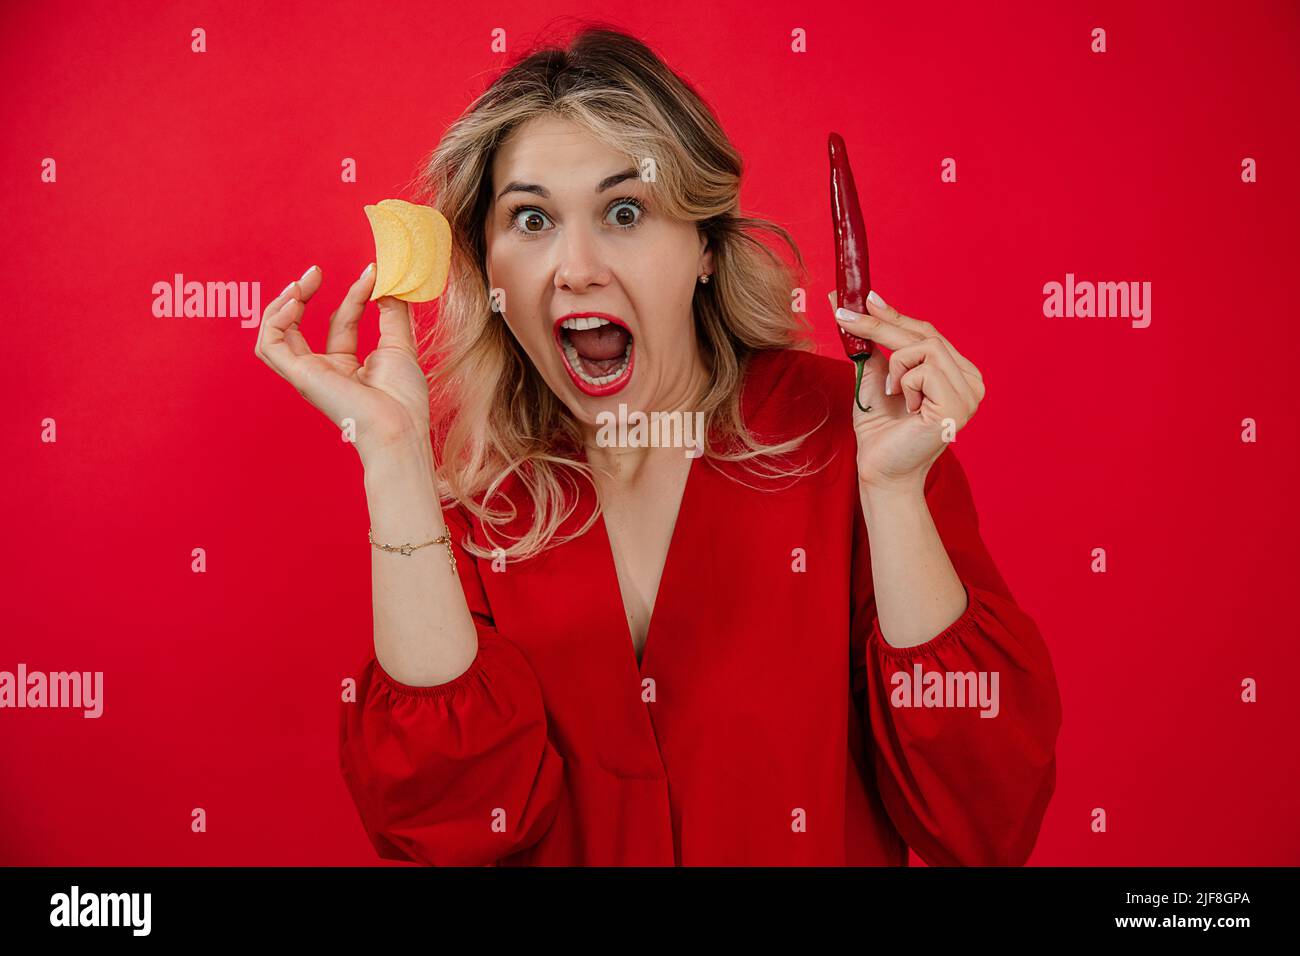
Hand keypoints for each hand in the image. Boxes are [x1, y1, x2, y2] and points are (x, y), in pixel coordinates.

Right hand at [254, 264, 431, 462]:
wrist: (399, 425)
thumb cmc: (403, 398)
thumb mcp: (400, 344)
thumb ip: (392, 313)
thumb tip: (387, 284)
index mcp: (347, 366)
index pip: (340, 321)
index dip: (354, 294)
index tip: (372, 272)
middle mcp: (323, 370)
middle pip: (300, 325)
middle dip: (305, 293)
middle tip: (316, 270)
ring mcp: (309, 374)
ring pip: (275, 334)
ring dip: (282, 304)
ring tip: (300, 284)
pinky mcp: (299, 376)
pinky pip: (271, 345)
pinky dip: (275, 320)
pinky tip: (294, 302)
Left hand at [830, 290, 984, 491]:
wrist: (880, 470)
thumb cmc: (881, 431)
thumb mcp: (878, 378)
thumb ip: (876, 347)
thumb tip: (853, 307)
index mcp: (956, 373)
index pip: (927, 333)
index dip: (896, 314)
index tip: (865, 297)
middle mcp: (971, 381)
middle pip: (926, 334)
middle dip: (881, 323)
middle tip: (845, 315)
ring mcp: (970, 393)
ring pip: (927, 346)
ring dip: (896, 364)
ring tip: (892, 392)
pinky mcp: (959, 404)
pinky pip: (926, 369)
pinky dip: (905, 382)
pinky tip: (906, 407)